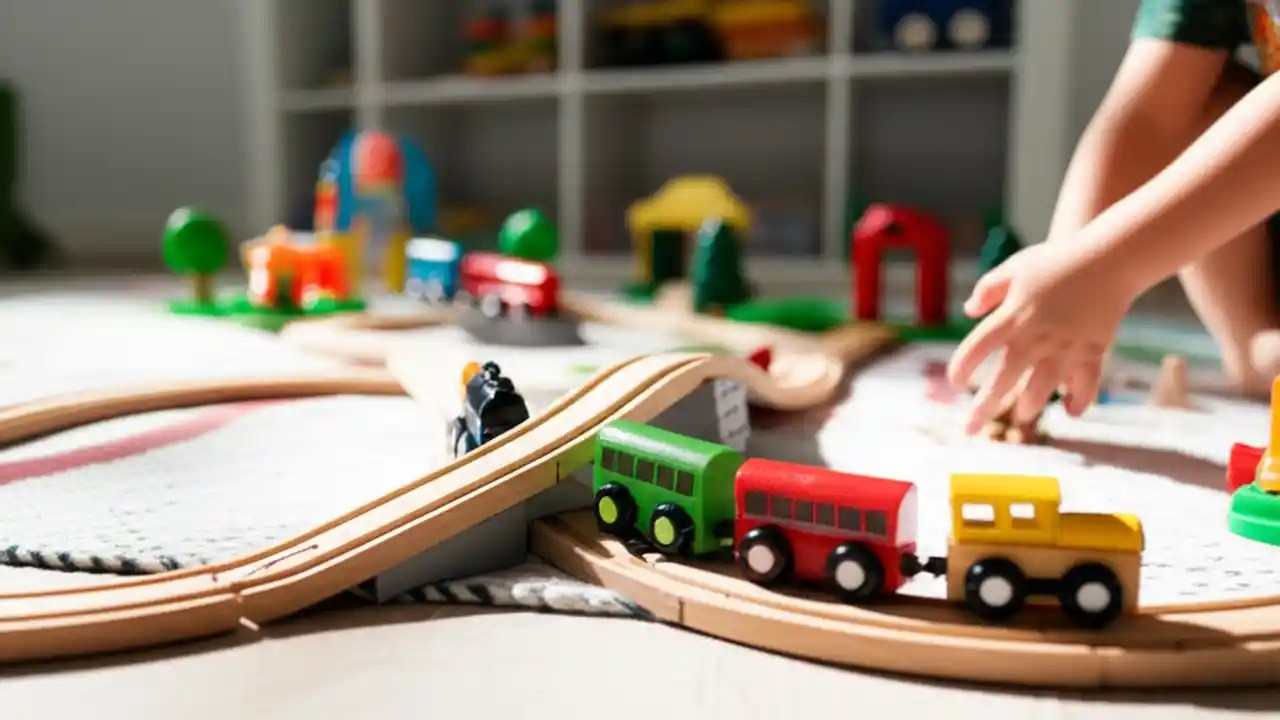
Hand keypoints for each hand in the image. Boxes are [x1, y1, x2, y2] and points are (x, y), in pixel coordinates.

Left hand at [947, 241, 1137, 433]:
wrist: (1110, 259)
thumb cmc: (1057, 260)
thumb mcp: (1015, 267)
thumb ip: (988, 289)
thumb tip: (969, 311)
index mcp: (1010, 317)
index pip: (976, 349)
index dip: (961, 368)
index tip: (954, 382)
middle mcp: (1034, 338)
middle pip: (1003, 380)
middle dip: (983, 408)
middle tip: (969, 430)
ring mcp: (1065, 348)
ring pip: (1041, 390)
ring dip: (1028, 407)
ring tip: (1020, 416)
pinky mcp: (1092, 351)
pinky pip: (1085, 384)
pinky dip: (1080, 401)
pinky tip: (1072, 412)